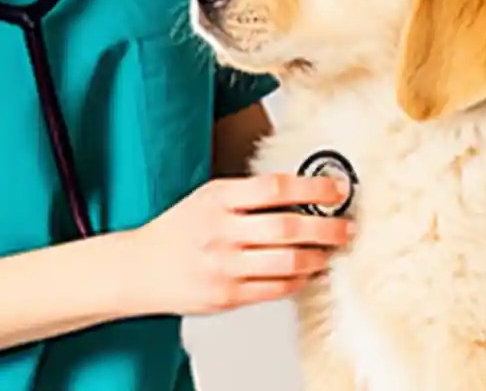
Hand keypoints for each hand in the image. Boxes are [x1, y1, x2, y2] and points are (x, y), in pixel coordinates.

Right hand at [119, 174, 354, 315]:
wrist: (139, 268)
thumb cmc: (178, 230)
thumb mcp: (207, 198)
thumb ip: (247, 195)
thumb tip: (302, 193)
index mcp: (217, 199)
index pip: (274, 188)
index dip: (312, 189)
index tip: (336, 191)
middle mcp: (221, 231)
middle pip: (288, 228)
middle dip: (326, 228)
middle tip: (346, 226)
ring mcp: (224, 266)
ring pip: (288, 262)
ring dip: (317, 257)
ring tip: (329, 251)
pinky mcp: (227, 296)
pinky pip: (277, 289)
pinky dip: (299, 280)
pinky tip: (307, 272)